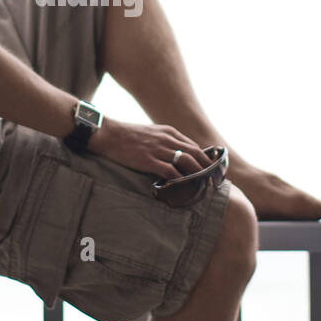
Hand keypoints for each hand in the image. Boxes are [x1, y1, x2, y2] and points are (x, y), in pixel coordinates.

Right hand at [89, 118, 214, 180]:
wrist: (107, 134)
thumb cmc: (127, 135)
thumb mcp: (151, 133)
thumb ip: (165, 142)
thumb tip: (177, 157)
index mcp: (169, 132)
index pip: (193, 146)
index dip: (204, 160)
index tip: (210, 172)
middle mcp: (167, 139)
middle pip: (195, 153)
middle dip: (207, 168)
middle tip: (213, 181)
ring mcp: (158, 149)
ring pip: (186, 162)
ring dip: (198, 175)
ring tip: (204, 187)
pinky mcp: (148, 160)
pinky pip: (170, 171)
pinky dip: (180, 180)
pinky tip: (184, 188)